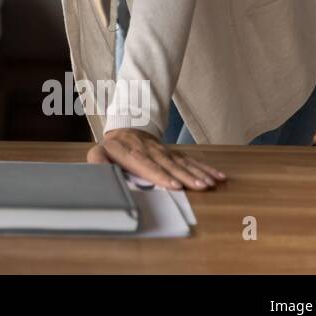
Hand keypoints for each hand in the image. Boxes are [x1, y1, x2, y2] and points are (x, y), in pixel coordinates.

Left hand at [87, 128, 227, 190]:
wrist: (127, 127)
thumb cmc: (112, 148)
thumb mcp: (99, 153)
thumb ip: (98, 162)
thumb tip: (99, 172)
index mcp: (130, 152)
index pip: (145, 164)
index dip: (160, 174)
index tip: (173, 185)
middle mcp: (149, 150)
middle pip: (168, 163)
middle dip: (185, 176)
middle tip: (199, 187)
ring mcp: (163, 150)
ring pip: (182, 161)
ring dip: (198, 173)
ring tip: (211, 184)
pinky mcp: (173, 152)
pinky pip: (190, 160)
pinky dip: (204, 168)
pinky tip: (217, 176)